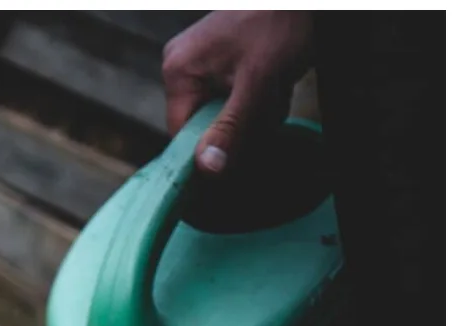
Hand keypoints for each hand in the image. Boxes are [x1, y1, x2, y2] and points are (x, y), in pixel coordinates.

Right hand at [163, 11, 313, 174]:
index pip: (182, 134)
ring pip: (227, 116)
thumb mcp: (257, 81)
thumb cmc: (280, 22)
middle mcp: (186, 68)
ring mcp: (205, 64)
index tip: (240, 150)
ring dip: (258, 113)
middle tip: (269, 103)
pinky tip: (276, 81)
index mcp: (179, 71)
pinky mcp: (225, 64)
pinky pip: (238, 100)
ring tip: (277, 86)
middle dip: (243, 125)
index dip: (210, 148)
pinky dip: (261, 100)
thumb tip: (207, 168)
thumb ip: (231, 126)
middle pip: (207, 126)